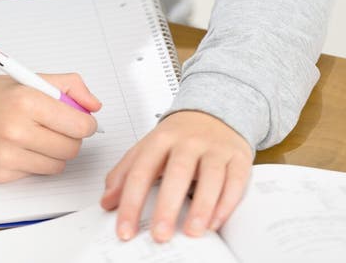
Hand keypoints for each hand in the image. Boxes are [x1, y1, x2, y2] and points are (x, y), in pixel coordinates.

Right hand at [0, 73, 100, 181]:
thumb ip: (67, 86)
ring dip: (53, 153)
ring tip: (35, 136)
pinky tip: (17, 147)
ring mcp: (7, 155)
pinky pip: (35, 174)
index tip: (79, 120)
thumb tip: (95, 106)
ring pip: (57, 165)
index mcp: (27, 99)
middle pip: (72, 148)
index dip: (84, 123)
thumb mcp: (25, 77)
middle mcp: (17, 129)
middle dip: (70, 138)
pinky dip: (33, 163)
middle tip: (56, 127)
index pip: (80, 125)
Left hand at [100, 110, 252, 241]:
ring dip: (201, 206)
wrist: (214, 111)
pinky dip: (226, 203)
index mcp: (162, 137)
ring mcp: (215, 148)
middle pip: (177, 171)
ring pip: (210, 176)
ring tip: (191, 231)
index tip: (125, 228)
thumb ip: (126, 172)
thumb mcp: (149, 146)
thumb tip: (107, 200)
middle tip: (159, 234)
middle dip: (167, 205)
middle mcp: (189, 141)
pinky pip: (235, 180)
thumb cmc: (180, 134)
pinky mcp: (238, 157)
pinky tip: (215, 222)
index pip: (142, 170)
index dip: (131, 201)